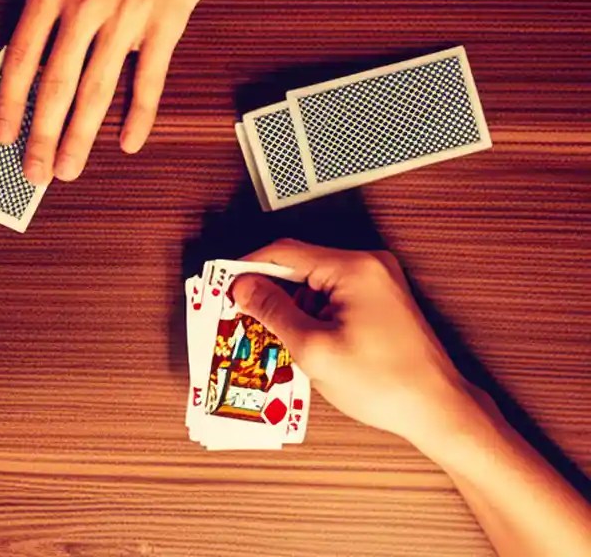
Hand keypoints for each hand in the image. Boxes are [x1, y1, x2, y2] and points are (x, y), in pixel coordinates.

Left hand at [0, 0, 266, 182]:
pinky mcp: (167, 22)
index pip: (22, 57)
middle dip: (41, 137)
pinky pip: (150, 78)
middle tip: (33, 173)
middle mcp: (86, 6)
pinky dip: (140, 114)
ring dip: (81, 137)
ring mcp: (127, 17)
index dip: (9, 103)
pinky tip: (129, 142)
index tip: (2, 134)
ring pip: (97, 91)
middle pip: (56, 87)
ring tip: (69, 169)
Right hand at [231, 240, 478, 446]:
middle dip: (268, 292)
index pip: (285, 252)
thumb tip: (242, 286)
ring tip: (269, 339)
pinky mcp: (380, 302)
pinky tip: (299, 343)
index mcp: (353, 268)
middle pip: (300, 266)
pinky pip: (332, 297)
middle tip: (239, 317)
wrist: (438, 409)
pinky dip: (311, 316)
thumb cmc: (382, 382)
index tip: (222, 289)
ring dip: (290, 308)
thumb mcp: (313, 348)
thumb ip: (272, 311)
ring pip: (314, 284)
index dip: (248, 268)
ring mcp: (377, 282)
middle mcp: (368, 265)